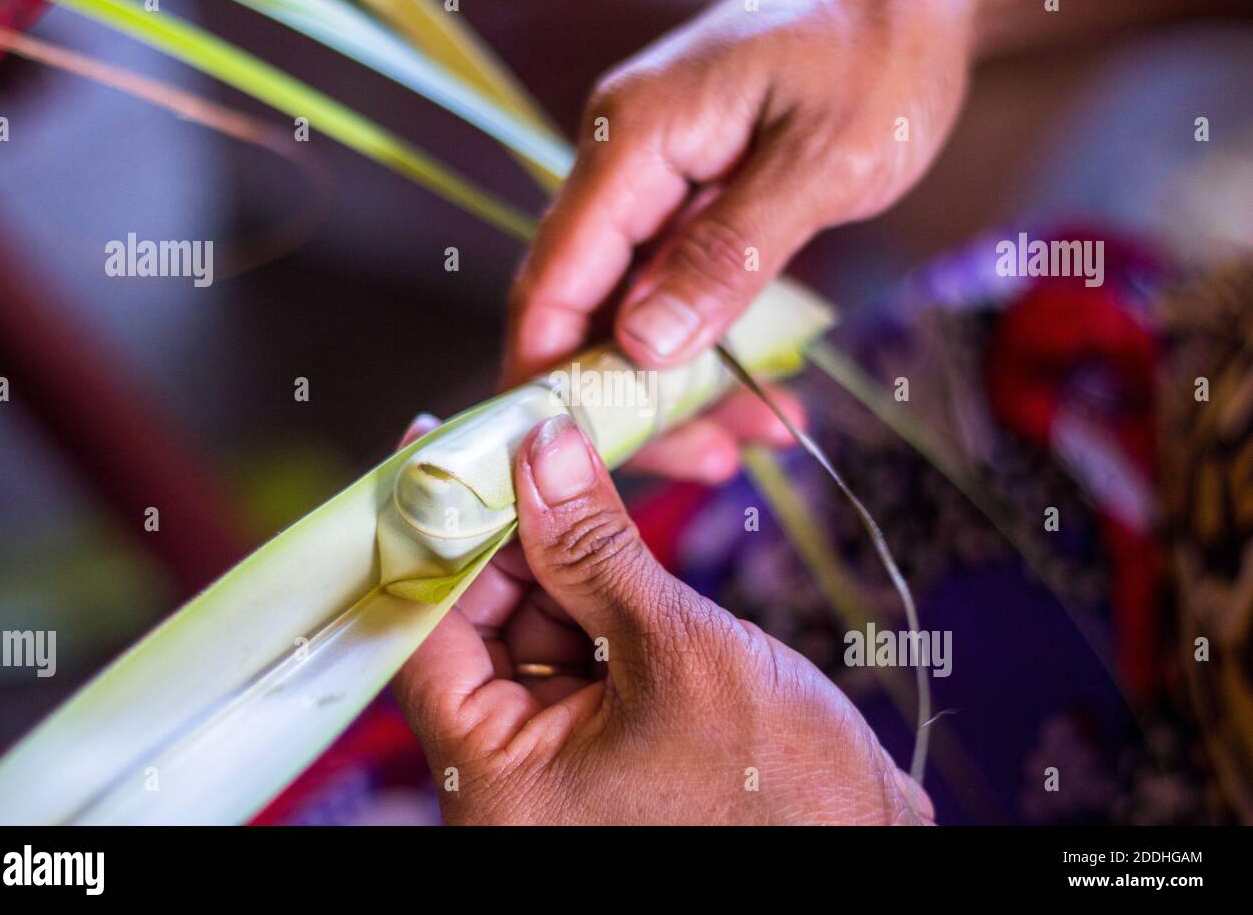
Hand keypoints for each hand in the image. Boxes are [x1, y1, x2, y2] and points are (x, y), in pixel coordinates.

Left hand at [392, 413, 932, 823]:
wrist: (870, 851)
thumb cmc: (782, 795)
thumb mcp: (678, 650)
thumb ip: (593, 548)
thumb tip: (540, 452)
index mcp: (498, 784)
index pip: (428, 638)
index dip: (440, 536)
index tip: (450, 452)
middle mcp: (513, 781)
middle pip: (478, 629)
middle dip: (514, 537)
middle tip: (538, 449)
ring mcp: (561, 767)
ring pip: (531, 633)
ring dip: (561, 560)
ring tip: (589, 483)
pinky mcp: (606, 747)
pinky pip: (576, 655)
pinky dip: (595, 597)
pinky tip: (616, 543)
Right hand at [503, 0, 984, 480]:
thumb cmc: (881, 51)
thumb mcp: (821, 161)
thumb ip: (727, 254)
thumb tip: (641, 347)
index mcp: (634, 139)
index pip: (555, 276)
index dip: (546, 373)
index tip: (563, 458)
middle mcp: (626, 162)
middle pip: (587, 306)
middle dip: (632, 398)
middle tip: (708, 462)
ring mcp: (656, 183)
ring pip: (636, 308)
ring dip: (681, 383)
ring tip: (753, 437)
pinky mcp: (691, 199)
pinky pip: (678, 288)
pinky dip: (710, 345)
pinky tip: (756, 390)